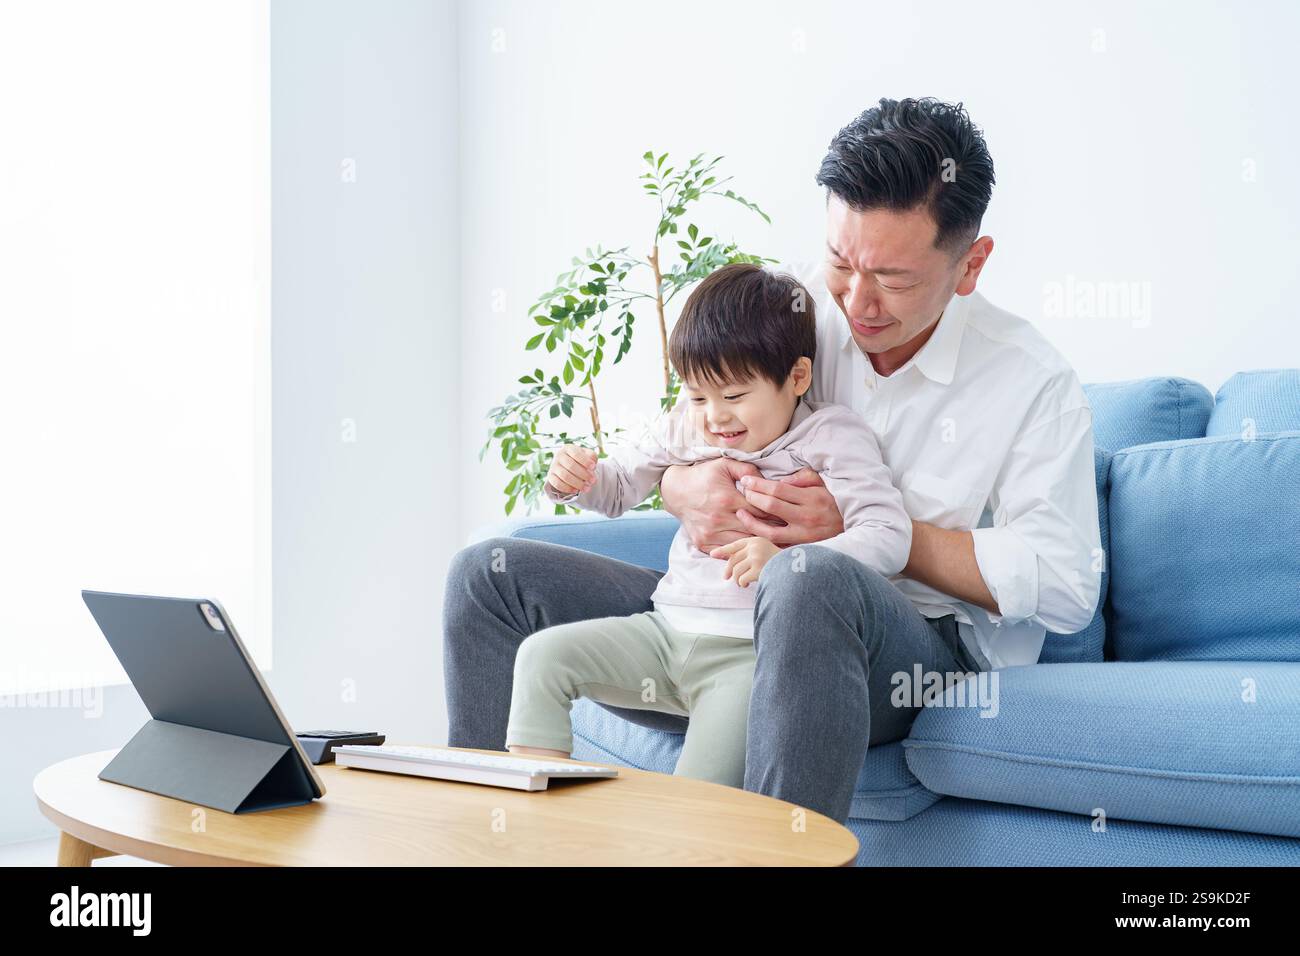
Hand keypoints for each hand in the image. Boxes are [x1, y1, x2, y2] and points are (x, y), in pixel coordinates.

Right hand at [546, 444, 596, 495]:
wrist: (567, 466)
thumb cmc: (580, 460)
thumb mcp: (587, 455)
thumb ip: (592, 457)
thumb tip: (592, 466)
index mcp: (568, 448)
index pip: (576, 454)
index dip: (585, 461)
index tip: (594, 467)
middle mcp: (559, 456)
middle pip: (571, 466)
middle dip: (583, 474)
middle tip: (593, 480)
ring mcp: (553, 466)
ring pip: (565, 476)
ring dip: (577, 483)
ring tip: (587, 488)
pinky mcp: (550, 476)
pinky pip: (557, 484)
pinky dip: (567, 488)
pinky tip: (576, 491)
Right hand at [660, 457, 782, 552]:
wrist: (676, 490)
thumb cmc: (704, 476)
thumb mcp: (725, 465)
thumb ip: (748, 471)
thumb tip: (768, 482)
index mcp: (727, 499)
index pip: (761, 511)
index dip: (776, 512)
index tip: (786, 513)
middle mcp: (718, 519)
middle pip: (755, 530)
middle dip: (771, 529)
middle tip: (785, 528)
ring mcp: (710, 533)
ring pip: (743, 543)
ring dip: (758, 541)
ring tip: (772, 537)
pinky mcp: (703, 542)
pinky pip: (727, 549)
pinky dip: (740, 548)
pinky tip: (751, 545)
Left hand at [710, 536, 780, 587]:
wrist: (794, 571)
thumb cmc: (778, 563)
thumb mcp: (765, 550)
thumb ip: (749, 552)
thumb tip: (728, 560)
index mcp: (756, 540)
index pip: (734, 545)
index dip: (722, 551)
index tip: (713, 555)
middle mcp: (755, 547)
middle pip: (733, 560)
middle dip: (728, 570)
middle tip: (726, 577)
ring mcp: (756, 557)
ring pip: (736, 571)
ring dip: (737, 579)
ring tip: (742, 583)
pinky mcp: (758, 569)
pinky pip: (741, 579)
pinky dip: (742, 583)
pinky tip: (747, 585)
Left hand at [732, 467, 844, 546]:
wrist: (852, 527)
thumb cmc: (834, 501)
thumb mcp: (822, 483)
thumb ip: (802, 478)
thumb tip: (780, 481)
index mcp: (811, 498)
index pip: (778, 489)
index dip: (759, 484)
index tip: (746, 480)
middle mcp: (806, 517)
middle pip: (771, 507)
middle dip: (753, 498)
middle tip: (743, 492)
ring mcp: (804, 535)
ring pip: (770, 531)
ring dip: (752, 522)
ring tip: (741, 513)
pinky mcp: (802, 548)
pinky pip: (778, 545)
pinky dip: (764, 538)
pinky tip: (753, 531)